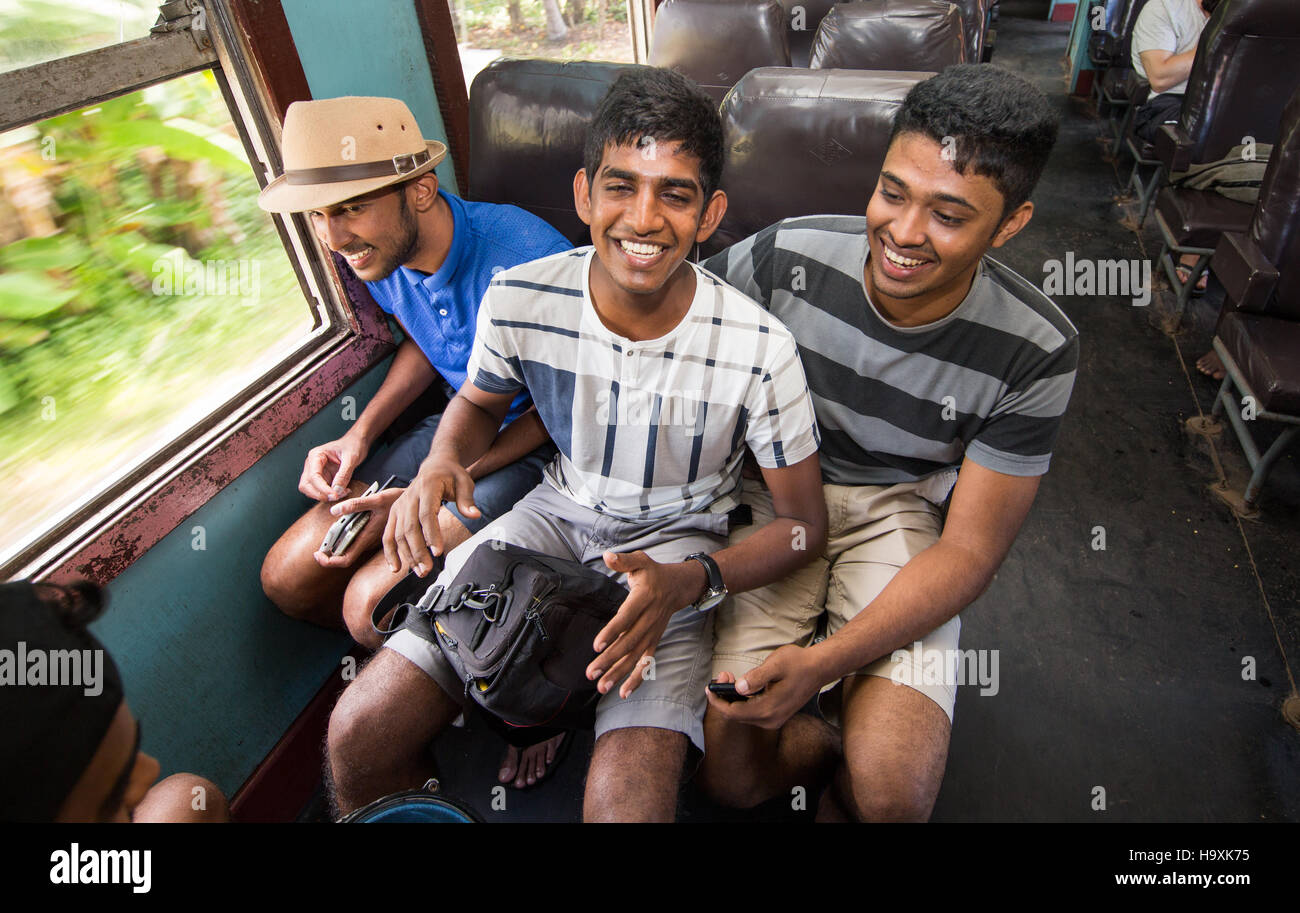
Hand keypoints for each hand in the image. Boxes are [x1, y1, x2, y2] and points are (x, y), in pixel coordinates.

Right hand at [299, 435, 368, 501]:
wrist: (356, 443)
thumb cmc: (352, 445)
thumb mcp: (351, 458)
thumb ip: (344, 474)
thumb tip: (337, 490)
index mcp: (316, 455)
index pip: (313, 476)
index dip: (322, 488)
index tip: (334, 495)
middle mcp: (313, 464)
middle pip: (306, 485)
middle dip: (320, 494)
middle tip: (336, 497)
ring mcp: (316, 472)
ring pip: (310, 490)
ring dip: (323, 496)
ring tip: (341, 493)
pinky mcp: (323, 478)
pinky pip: (320, 490)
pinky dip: (328, 495)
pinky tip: (341, 492)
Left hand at [313, 487, 404, 568]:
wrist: (415, 502)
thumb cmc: (398, 500)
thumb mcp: (376, 499)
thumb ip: (355, 505)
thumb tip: (335, 510)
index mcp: (368, 536)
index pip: (346, 559)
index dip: (330, 561)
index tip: (319, 555)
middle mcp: (370, 541)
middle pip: (346, 556)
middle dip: (330, 554)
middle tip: (320, 548)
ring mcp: (372, 539)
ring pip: (351, 549)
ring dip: (338, 545)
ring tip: (330, 535)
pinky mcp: (373, 534)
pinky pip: (357, 541)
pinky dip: (346, 538)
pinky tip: (343, 526)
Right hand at [382, 456, 478, 576]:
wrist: (434, 466)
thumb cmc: (450, 475)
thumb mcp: (464, 482)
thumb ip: (467, 500)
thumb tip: (474, 514)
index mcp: (427, 487)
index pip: (427, 514)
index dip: (432, 534)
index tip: (438, 552)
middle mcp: (409, 497)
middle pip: (410, 528)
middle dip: (418, 551)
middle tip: (427, 569)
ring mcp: (399, 506)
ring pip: (398, 534)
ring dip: (407, 555)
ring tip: (420, 571)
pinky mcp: (395, 513)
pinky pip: (388, 534)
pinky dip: (390, 552)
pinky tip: (396, 567)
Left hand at [586, 551, 704, 698]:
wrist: (679, 586)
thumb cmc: (654, 573)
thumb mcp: (640, 560)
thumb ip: (624, 561)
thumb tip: (608, 556)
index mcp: (643, 599)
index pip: (626, 618)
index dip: (612, 631)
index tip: (596, 645)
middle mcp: (649, 619)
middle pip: (628, 643)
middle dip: (610, 660)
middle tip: (591, 672)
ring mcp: (653, 633)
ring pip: (636, 657)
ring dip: (619, 673)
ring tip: (602, 687)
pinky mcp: (654, 641)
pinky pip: (646, 663)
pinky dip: (637, 678)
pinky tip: (623, 692)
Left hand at [704, 644, 820, 729]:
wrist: (819, 669)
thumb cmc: (798, 663)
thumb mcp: (775, 664)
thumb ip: (756, 677)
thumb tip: (738, 687)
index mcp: (768, 709)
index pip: (733, 712)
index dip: (717, 701)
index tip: (709, 687)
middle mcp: (770, 720)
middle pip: (737, 715)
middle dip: (724, 697)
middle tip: (723, 675)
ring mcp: (774, 720)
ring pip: (744, 715)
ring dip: (733, 699)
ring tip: (730, 677)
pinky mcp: (777, 716)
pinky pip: (753, 713)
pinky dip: (743, 701)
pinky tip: (743, 687)